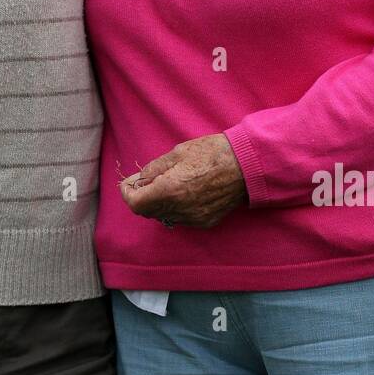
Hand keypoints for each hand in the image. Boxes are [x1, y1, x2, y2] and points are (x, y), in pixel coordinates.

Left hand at [120, 134, 247, 227]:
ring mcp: (193, 218)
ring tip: (168, 183)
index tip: (128, 184)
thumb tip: (138, 180)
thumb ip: (153, 169)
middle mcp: (180, 209)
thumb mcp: (177, 153)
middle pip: (148, 211)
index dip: (127, 193)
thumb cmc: (212, 153)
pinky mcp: (205, 221)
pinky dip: (176, 207)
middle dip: (142, 197)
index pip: (135, 203)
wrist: (247, 165)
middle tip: (145, 180)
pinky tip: (185, 191)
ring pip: (164, 216)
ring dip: (159, 203)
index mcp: (169, 190)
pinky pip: (181, 218)